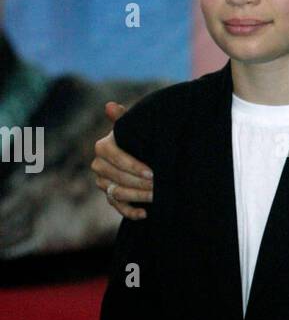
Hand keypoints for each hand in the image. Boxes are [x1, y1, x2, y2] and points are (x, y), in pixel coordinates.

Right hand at [91, 103, 153, 219]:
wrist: (142, 155)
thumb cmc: (138, 138)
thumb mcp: (134, 127)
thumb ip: (123, 117)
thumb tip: (110, 105)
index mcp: (103, 147)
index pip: (114, 158)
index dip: (132, 166)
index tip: (151, 173)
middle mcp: (98, 165)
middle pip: (117, 178)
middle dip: (139, 183)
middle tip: (158, 187)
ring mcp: (102, 182)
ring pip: (117, 193)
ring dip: (138, 197)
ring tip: (156, 197)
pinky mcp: (110, 196)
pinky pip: (117, 207)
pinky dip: (131, 212)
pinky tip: (145, 213)